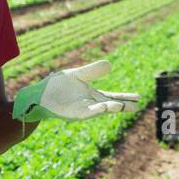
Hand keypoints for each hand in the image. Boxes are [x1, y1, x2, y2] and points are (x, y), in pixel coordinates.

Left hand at [12, 60, 139, 122]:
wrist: (41, 93)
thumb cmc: (58, 85)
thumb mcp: (78, 75)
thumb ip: (93, 71)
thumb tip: (110, 65)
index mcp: (92, 95)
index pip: (112, 97)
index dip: (124, 98)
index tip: (138, 98)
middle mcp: (89, 104)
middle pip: (109, 105)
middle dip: (122, 106)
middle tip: (136, 106)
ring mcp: (82, 110)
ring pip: (99, 109)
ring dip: (111, 108)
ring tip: (122, 106)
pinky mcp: (72, 113)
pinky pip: (87, 112)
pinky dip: (96, 110)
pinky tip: (105, 107)